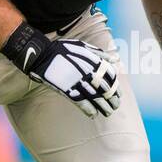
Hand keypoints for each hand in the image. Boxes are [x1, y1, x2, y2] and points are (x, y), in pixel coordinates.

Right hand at [2, 22, 121, 117]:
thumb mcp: (84, 47)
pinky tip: (93, 115)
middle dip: (112, 100)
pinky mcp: (67, 89)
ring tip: (107, 113)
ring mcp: (78, 82)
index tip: (119, 95)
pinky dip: (88, 109)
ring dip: (103, 107)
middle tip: (115, 107)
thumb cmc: (63, 50)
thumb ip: (100, 54)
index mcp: (94, 61)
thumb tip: (115, 59)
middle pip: (106, 90)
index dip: (117, 88)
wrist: (42, 55)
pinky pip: (81, 102)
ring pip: (96, 98)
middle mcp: (88, 72)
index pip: (112, 78)